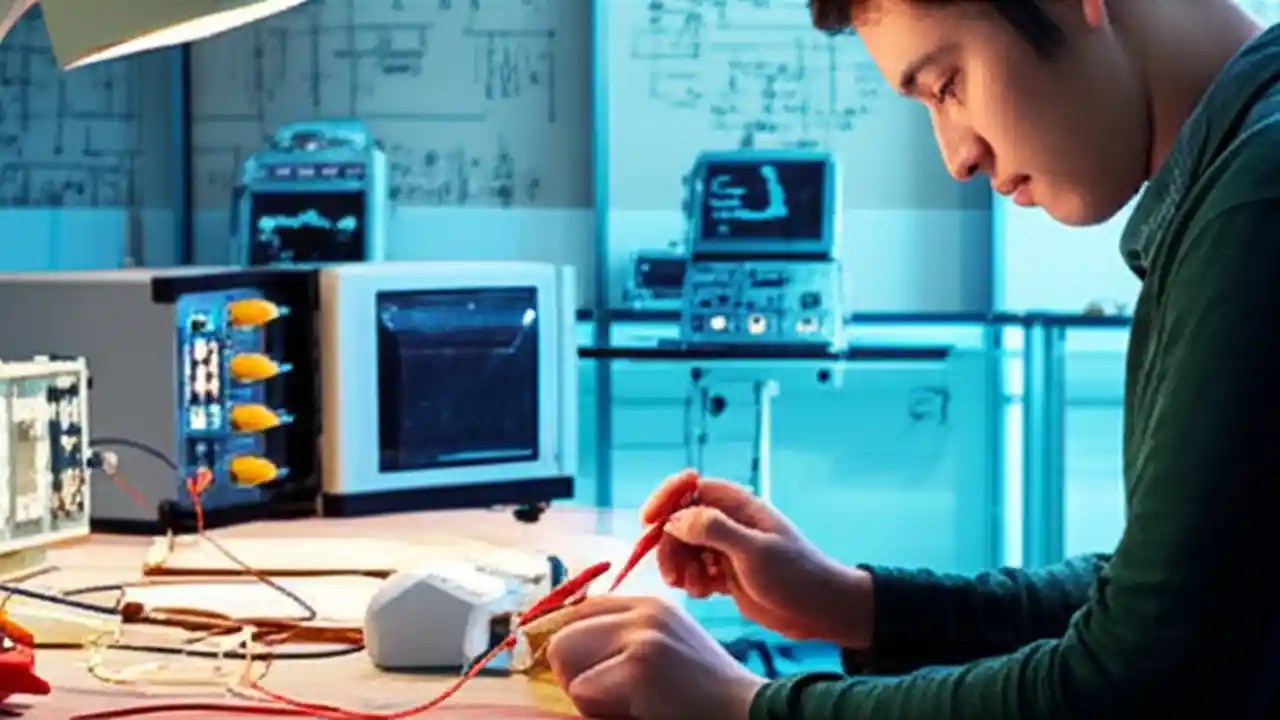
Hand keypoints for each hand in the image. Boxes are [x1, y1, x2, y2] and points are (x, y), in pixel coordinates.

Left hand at [546, 595, 765, 719]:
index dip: (567, 644)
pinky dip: (601, 711)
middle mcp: (643, 611)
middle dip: (574, 675)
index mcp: (647, 604)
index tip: (578, 671)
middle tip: (612, 696)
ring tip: (628, 702)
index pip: (576, 610)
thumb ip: (619, 640)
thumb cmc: (699, 695)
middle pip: (561, 636)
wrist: (746, 713)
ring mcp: (642, 634)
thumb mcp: (662, 650)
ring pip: (565, 661)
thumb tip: (553, 645)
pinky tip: (640, 711)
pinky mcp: (640, 664)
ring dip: (586, 695)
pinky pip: (583, 691)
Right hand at [643, 469, 873, 648]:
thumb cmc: (795, 575)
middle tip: (672, 575)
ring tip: (693, 587)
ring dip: (679, 567)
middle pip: (679, 522)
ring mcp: (726, 548)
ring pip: (683, 549)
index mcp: (737, 505)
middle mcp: (729, 522)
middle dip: (669, 546)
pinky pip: (694, 570)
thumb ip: (713, 529)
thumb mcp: (753, 551)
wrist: (822, 609)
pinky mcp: (726, 573)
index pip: (689, 487)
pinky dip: (692, 581)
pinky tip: (704, 593)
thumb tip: (674, 519)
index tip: (647, 522)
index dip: (665, 500)